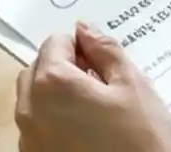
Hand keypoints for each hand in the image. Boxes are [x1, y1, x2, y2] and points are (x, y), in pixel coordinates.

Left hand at [15, 23, 170, 151]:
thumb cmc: (141, 141)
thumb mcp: (133, 86)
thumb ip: (105, 51)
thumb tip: (84, 29)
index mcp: (52, 83)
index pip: (56, 43)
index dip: (82, 49)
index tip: (104, 67)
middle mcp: (30, 109)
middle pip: (39, 69)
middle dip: (65, 69)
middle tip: (102, 86)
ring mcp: (29, 138)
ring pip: (34, 99)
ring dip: (58, 95)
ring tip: (96, 112)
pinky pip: (37, 127)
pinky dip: (54, 121)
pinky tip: (87, 134)